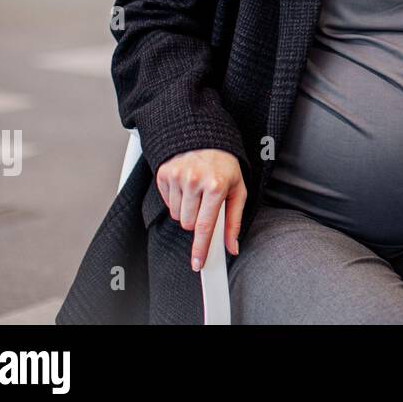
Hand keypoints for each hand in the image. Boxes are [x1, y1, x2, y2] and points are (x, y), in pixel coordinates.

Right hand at [155, 148, 245, 270]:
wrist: (206, 138)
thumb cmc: (225, 166)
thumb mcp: (237, 190)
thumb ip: (234, 221)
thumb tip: (232, 247)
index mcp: (216, 185)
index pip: (205, 226)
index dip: (201, 248)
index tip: (197, 263)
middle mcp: (195, 180)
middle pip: (188, 224)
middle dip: (197, 220)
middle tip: (206, 203)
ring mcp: (177, 176)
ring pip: (176, 216)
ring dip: (186, 210)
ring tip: (197, 192)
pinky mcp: (164, 174)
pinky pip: (167, 203)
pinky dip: (176, 200)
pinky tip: (186, 186)